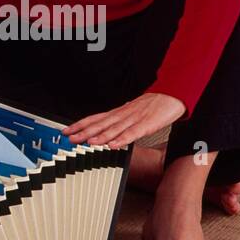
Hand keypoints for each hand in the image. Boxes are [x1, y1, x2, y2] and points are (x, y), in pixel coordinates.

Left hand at [61, 92, 185, 147]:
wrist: (172, 94)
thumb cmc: (153, 105)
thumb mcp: (132, 112)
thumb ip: (119, 122)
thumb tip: (107, 130)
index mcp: (119, 113)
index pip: (95, 118)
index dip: (80, 125)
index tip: (66, 131)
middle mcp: (123, 115)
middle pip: (101, 124)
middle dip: (84, 132)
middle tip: (70, 138)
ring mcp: (134, 119)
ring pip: (114, 129)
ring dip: (100, 136)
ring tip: (87, 142)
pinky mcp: (147, 124)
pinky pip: (133, 133)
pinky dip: (122, 139)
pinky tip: (113, 145)